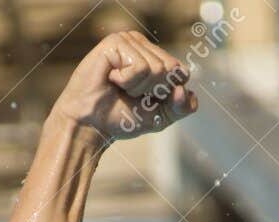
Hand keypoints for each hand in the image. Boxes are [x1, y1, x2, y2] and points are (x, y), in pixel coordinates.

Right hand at [53, 30, 196, 141]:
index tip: (147, 100)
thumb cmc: (122, 118)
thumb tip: (186, 91)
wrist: (92, 124)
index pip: (182, 73)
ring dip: (138, 88)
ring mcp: (129, 41)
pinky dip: (128, 82)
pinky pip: (140, 67)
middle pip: (171, 69)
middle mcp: (143, 45)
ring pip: (156, 68)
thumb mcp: (160, 116)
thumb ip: (181, 107)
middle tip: (131, 94)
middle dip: (153, 91)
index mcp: (156, 57)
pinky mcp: (116, 42)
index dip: (168, 94)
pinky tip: (112, 79)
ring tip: (120, 87)